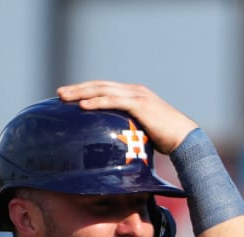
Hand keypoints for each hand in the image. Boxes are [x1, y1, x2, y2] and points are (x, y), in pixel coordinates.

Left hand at [56, 81, 197, 153]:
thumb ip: (127, 130)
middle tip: (59, 93)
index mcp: (133, 95)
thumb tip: (113, 144)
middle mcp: (134, 91)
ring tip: (64, 97)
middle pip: (100, 86)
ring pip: (103, 90)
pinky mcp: (140, 104)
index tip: (69, 95)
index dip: (86, 90)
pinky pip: (114, 100)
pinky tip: (83, 105)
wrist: (184, 138)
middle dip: (78, 89)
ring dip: (82, 93)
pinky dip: (97, 101)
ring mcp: (137, 95)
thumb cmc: (164, 139)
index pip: (105, 89)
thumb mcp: (141, 131)